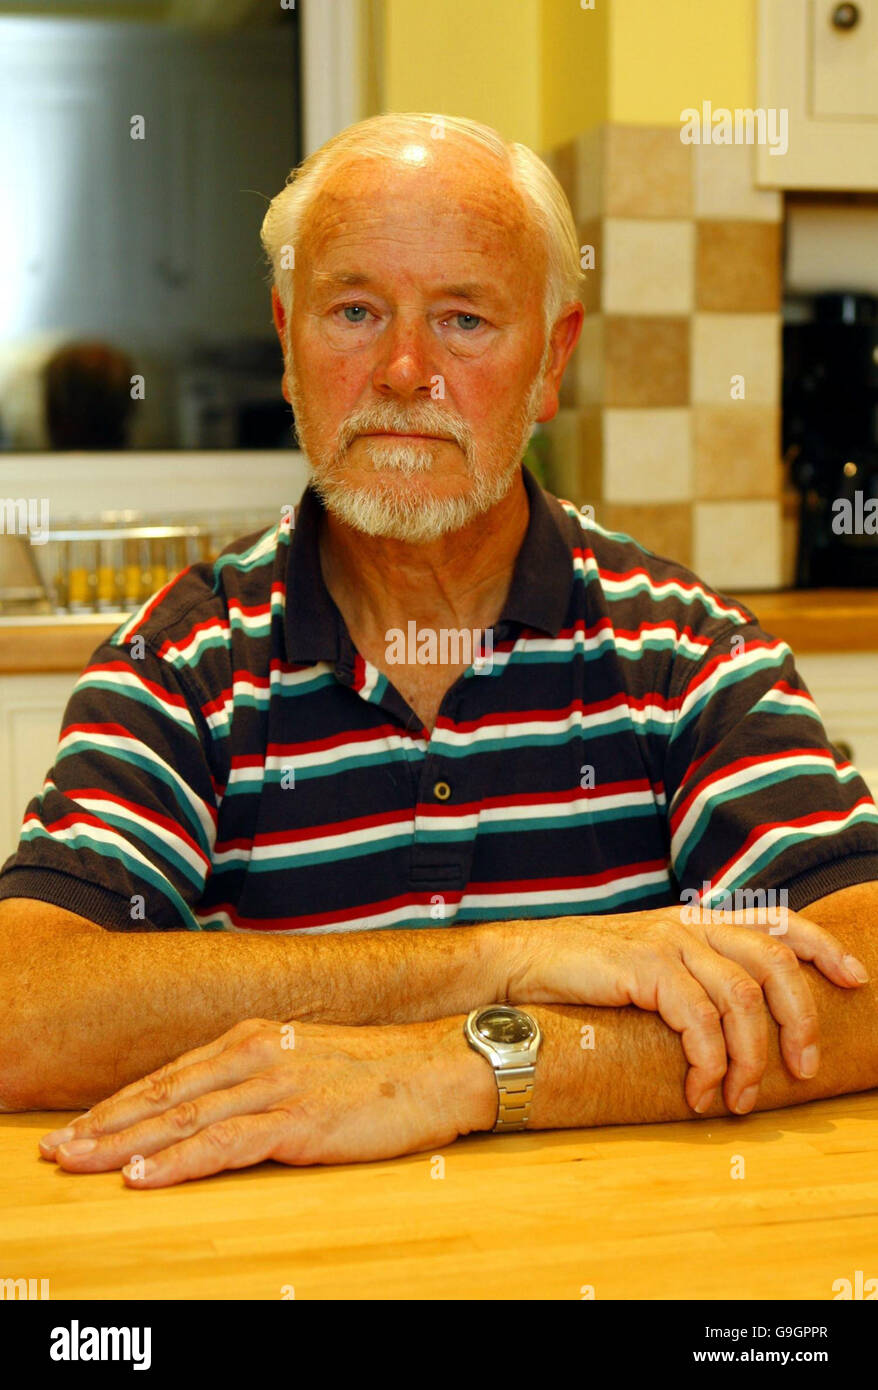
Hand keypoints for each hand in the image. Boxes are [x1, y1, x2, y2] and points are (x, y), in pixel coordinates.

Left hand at [38, 1016, 493, 1186]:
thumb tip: (218, 1104)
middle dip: (103, 1125)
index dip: (120, 1104)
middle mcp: (255, 1055)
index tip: (77, 1126)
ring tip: (77, 1164)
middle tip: (54, 1150)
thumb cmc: (379, 1072)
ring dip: (123, 1145)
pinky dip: (178, 1163)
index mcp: (254, 1039)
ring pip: (181, 1120)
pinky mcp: (298, 1121)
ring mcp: (275, 1085)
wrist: (441, 1067)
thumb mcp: (308, 1062)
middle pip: (163, 1096)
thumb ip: (260, 1076)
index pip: (171, 1077)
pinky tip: (142, 1178)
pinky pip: (224, 1145)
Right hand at [507, 906, 868, 1114]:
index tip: (855, 979)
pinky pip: (700, 1021)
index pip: (777, 923)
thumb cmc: (579, 975)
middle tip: (801, 1069)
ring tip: (738, 1100)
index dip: (823, 947)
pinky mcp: (644, 966)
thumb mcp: (645, 967)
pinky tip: (699, 1091)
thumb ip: (688, 980)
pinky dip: (710, 1063)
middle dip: (800, 1020)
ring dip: (752, 1058)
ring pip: (742, 998)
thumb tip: (733, 1028)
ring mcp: (667, 942)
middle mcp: (689, 925)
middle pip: (774, 963)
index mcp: (696, 923)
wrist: (518, 964)